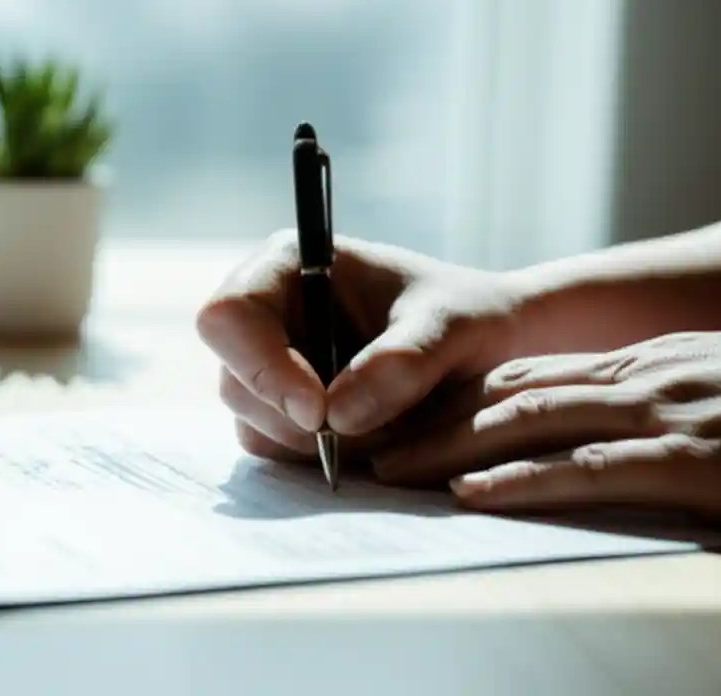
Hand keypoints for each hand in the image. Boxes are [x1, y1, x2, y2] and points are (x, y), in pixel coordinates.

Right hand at [196, 230, 526, 459]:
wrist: (489, 348)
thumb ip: (402, 362)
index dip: (260, 366)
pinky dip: (315, 457)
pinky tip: (369, 439)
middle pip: (233, 377)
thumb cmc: (470, 316)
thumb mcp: (453, 328)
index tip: (317, 413)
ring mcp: (268, 361)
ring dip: (310, 443)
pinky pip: (272, 445)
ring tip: (385, 429)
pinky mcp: (280, 406)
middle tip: (370, 433)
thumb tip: (337, 416)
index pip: (230, 315)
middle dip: (294, 418)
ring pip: (250, 418)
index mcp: (291, 264)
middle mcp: (266, 310)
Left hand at [373, 331, 720, 521]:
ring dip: (449, 447)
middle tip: (371, 446)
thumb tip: (588, 428)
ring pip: (529, 422)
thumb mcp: (715, 389)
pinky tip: (472, 493)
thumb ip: (653, 401)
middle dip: (432, 420)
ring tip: (389, 469)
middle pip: (510, 393)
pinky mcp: (693, 459)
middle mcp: (644, 376)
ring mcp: (667, 413)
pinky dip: (521, 480)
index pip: (530, 373)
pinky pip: (587, 468)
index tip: (403, 418)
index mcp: (648, 362)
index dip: (457, 397)